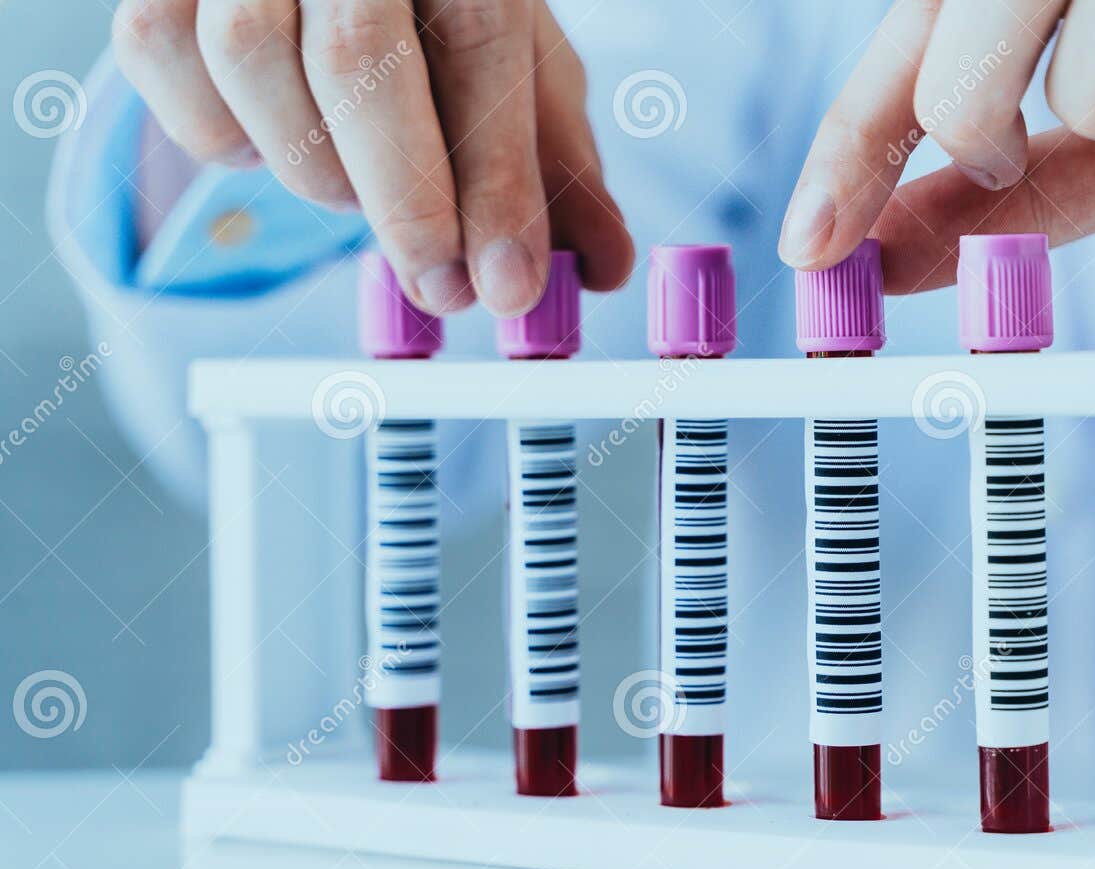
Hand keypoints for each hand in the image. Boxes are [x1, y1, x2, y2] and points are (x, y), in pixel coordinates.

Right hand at [113, 0, 632, 314]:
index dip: (494, 180)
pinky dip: (222, 135)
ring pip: (250, 62)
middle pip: (356, 59)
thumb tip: (601, 266)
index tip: (509, 284)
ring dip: (317, 169)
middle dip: (407, 201)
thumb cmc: (437, 15)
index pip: (479, 49)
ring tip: (365, 189)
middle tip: (443, 287)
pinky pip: (164, 63)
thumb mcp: (518, 72)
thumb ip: (555, 166)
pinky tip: (276, 138)